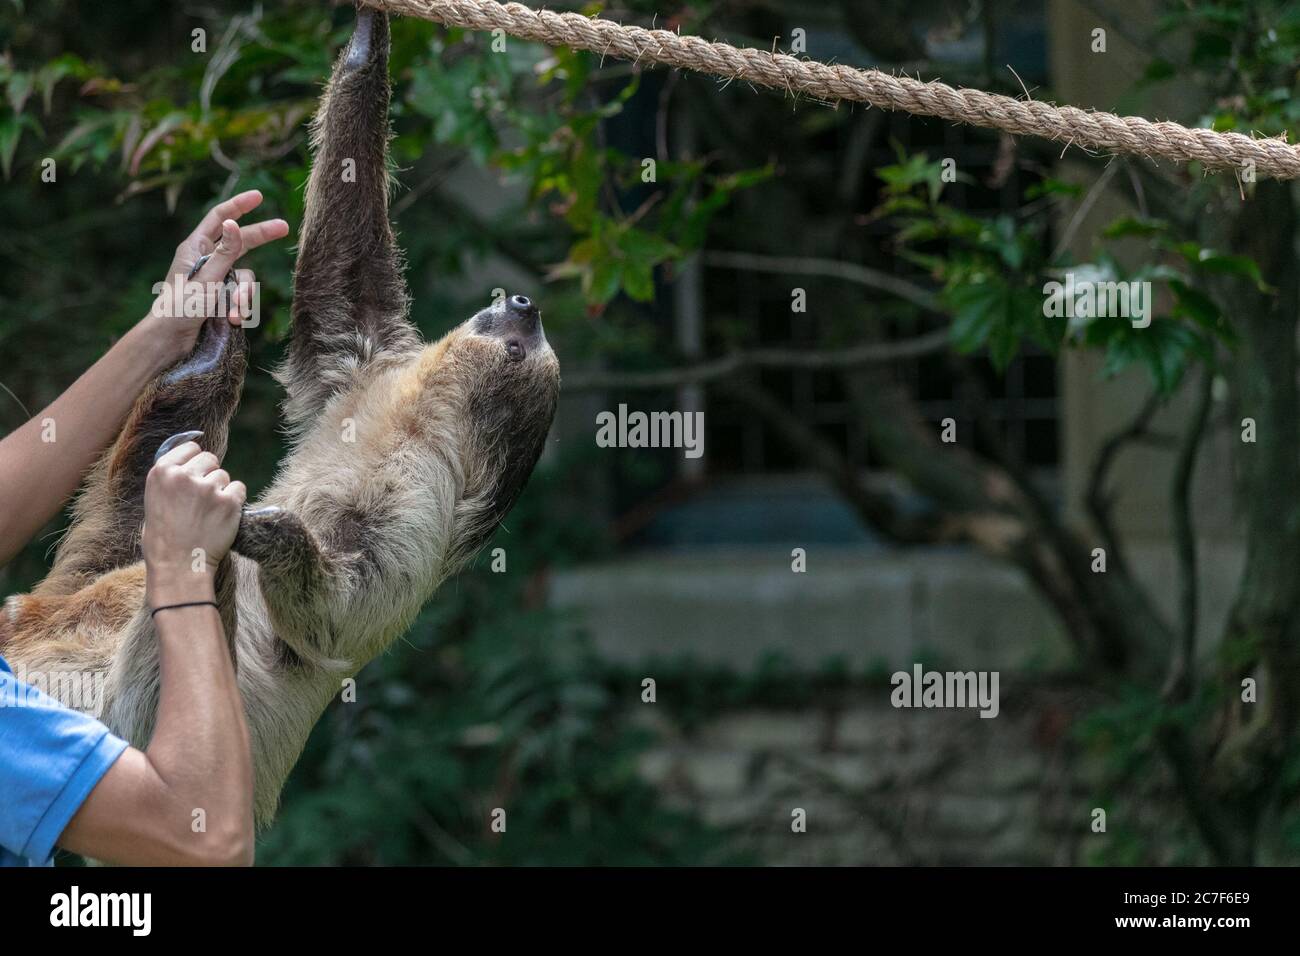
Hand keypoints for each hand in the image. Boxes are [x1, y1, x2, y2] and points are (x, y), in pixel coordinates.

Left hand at [141, 190, 288, 367]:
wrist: (170, 341)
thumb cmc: (180, 308)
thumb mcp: (207, 278)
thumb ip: (225, 252)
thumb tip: (235, 223)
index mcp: (195, 248)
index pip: (220, 218)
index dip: (239, 206)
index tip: (259, 197)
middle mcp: (206, 259)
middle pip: (240, 242)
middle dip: (261, 238)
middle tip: (284, 227)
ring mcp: (215, 278)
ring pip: (244, 277)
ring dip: (242, 297)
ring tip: (232, 314)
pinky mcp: (221, 297)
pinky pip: (241, 295)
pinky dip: (239, 307)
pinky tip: (231, 321)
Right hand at [142, 438, 246, 606]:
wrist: (179, 567)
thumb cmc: (163, 539)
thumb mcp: (154, 500)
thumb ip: (171, 479)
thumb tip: (190, 463)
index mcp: (161, 472)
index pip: (190, 447)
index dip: (195, 460)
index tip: (196, 472)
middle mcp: (184, 476)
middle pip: (210, 458)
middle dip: (209, 473)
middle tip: (203, 497)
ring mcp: (208, 488)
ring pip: (224, 475)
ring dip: (221, 490)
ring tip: (208, 513)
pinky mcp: (229, 502)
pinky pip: (239, 489)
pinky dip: (235, 501)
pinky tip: (222, 516)